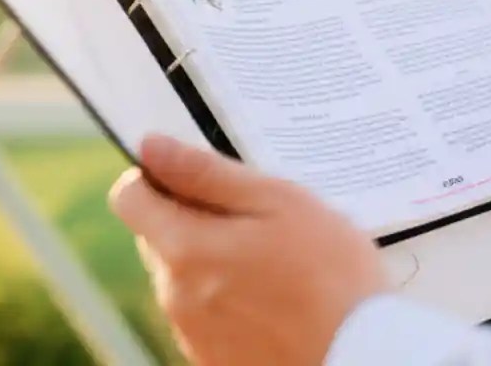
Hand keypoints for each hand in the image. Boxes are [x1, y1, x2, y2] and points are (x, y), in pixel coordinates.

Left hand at [109, 135, 388, 365]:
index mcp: (184, 248)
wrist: (361, 355)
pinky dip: (228, 298)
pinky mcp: (210, 357)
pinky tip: (274, 299)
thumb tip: (151, 147)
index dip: (159, 177)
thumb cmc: (331, 274)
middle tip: (259, 221)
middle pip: (157, 236)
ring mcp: (190, 331)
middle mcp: (174, 294)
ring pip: (183, 274)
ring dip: (215, 259)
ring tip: (276, 263)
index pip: (129, 197)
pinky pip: (204, 312)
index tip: (202, 178)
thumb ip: (207, 173)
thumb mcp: (278, 202)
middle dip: (195, 218)